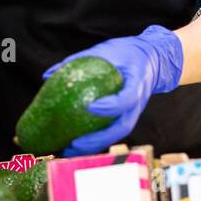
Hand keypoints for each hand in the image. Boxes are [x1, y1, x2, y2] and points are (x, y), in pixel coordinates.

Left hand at [43, 25, 182, 156]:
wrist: (153, 60)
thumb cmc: (127, 53)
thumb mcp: (106, 50)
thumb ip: (78, 60)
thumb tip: (48, 75)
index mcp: (137, 82)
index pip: (127, 98)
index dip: (111, 106)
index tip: (91, 107)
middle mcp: (138, 102)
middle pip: (122, 127)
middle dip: (99, 138)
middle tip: (74, 142)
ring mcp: (134, 112)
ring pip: (116, 135)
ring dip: (95, 146)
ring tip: (69, 150)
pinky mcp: (127, 117)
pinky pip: (112, 132)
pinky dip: (95, 141)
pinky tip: (74, 144)